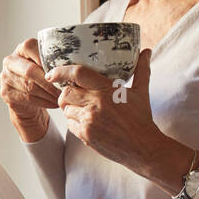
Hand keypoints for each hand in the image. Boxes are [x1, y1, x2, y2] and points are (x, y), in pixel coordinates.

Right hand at [0, 39, 62, 141]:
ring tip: (61, 97)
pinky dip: (43, 102)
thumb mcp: (48, 65)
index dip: (46, 59)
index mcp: (21, 49)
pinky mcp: (6, 93)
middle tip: (64, 89)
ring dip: (48, 94)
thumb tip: (76, 62)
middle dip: (49, 82)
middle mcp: (10, 61)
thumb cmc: (42, 77)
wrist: (28, 97)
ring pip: (29, 87)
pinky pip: (27, 98)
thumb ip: (56, 60)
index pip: (30, 47)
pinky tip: (53, 103)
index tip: (61, 69)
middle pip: (30, 71)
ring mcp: (5, 77)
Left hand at [45, 49, 166, 173]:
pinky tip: (87, 123)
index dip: (61, 72)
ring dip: (70, 109)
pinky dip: (74, 123)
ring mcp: (89, 121)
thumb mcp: (141, 92)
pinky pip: (70, 125)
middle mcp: (96, 104)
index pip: (77, 74)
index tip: (51, 73)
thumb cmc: (141, 118)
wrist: (143, 147)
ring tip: (84, 110)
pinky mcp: (86, 135)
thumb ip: (141, 70)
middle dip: (66, 94)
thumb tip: (146, 51)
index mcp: (107, 90)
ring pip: (66, 109)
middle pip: (66, 93)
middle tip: (73, 96)